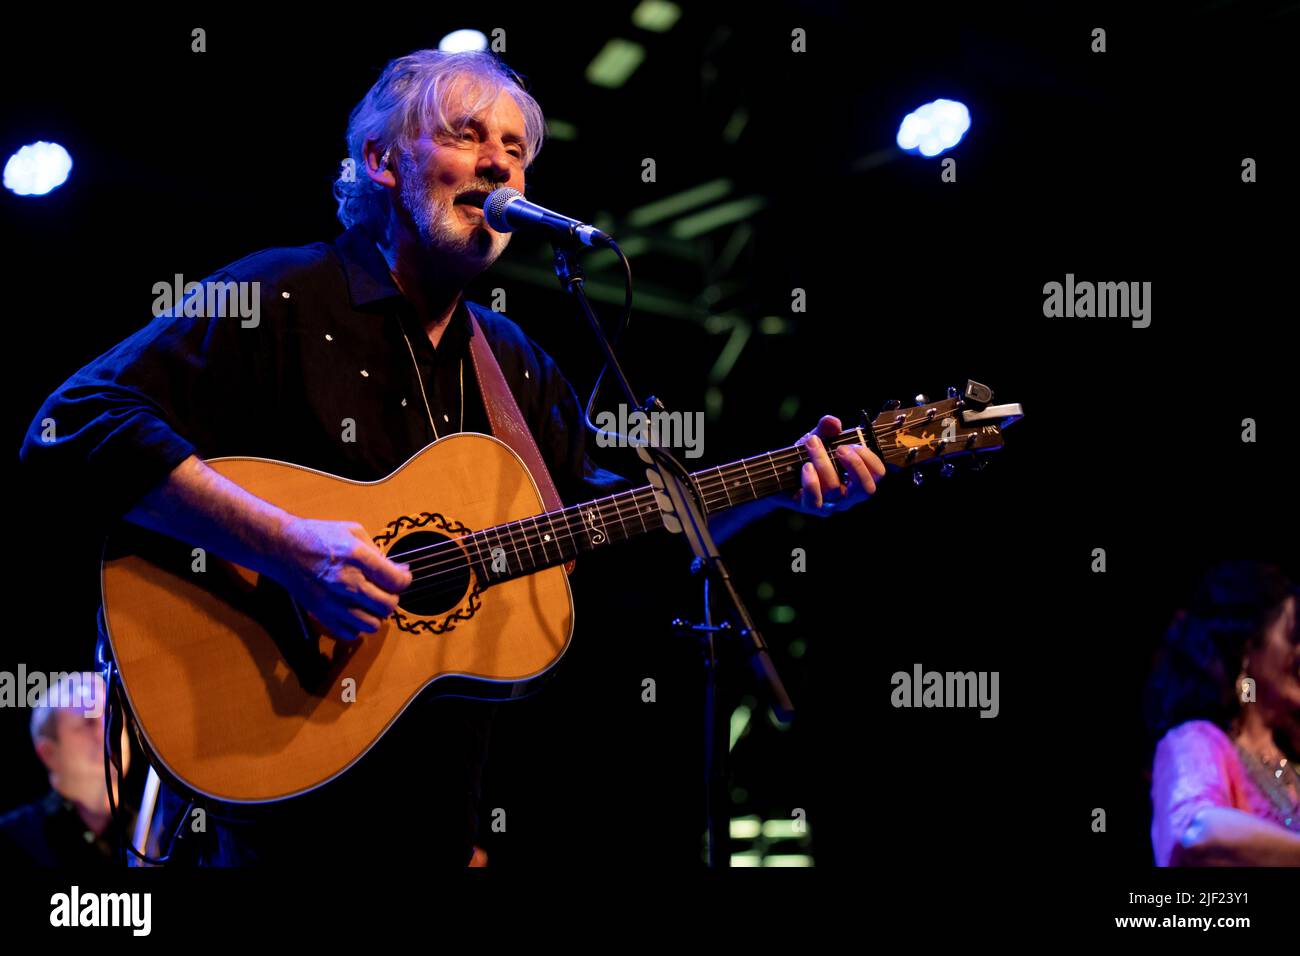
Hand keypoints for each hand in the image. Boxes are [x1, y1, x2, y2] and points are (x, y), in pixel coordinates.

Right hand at [268, 517, 412, 639]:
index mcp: (357, 557)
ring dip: (376, 614)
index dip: (405, 580)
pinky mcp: (321, 614)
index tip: (401, 577)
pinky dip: (357, 626)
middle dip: (392, 597)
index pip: (396, 581)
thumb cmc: (319, 536)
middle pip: (388, 605)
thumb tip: (400, 571)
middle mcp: (346, 582)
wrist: (284, 548)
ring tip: (370, 602)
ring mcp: (333, 601)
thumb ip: (378, 552)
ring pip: (372, 624)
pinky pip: (350, 633)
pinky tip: (354, 611)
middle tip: (385, 590)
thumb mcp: (354, 531)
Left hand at [785, 415, 885, 515]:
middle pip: (865, 489)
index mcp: (856, 478)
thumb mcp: (818, 438)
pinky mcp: (810, 507)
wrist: (780, 473)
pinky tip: (806, 466)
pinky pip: (815, 500)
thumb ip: (827, 429)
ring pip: (834, 488)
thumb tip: (833, 422)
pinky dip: (811, 481)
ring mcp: (829, 504)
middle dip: (855, 464)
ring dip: (824, 462)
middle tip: (840, 448)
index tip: (854, 444)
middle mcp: (847, 495)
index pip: (878, 475)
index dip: (870, 458)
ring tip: (812, 445)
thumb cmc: (805, 457)